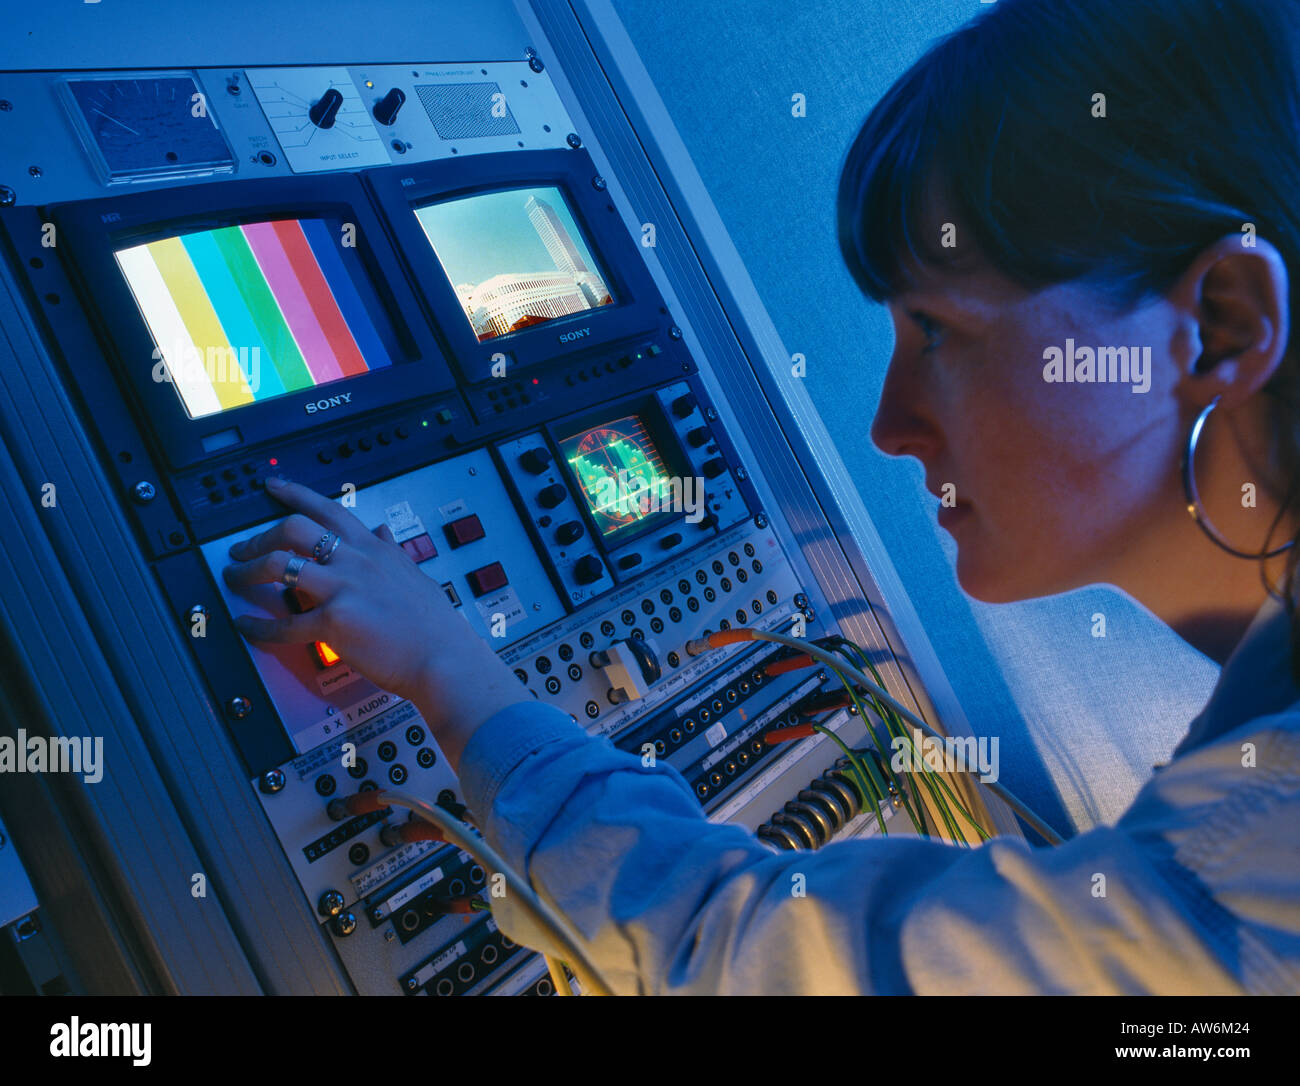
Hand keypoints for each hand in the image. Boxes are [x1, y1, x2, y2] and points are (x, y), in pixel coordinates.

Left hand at [221, 477, 527, 765]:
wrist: (444, 659)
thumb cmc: (435, 626)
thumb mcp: (415, 575)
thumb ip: (392, 552)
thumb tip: (382, 532)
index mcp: (374, 549)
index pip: (329, 508)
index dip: (295, 494)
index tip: (272, 488)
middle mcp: (356, 562)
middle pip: (294, 529)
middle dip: (259, 537)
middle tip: (241, 549)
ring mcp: (345, 589)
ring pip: (280, 565)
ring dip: (249, 571)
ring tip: (236, 580)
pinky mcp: (335, 622)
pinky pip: (285, 623)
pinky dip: (259, 627)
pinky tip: (249, 628)